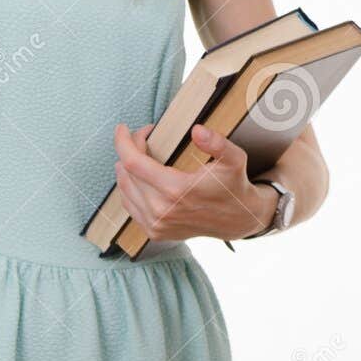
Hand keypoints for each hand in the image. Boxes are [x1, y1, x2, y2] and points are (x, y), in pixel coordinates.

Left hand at [112, 122, 275, 242]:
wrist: (237, 220)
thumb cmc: (233, 186)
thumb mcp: (234, 159)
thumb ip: (217, 143)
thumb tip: (196, 130)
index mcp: (176, 190)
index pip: (133, 162)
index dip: (123, 142)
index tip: (123, 128)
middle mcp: (161, 210)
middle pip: (127, 173)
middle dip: (129, 150)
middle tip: (143, 138)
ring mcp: (156, 224)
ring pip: (124, 190)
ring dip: (126, 169)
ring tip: (138, 154)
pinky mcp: (155, 232)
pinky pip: (130, 206)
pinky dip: (129, 188)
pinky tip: (138, 177)